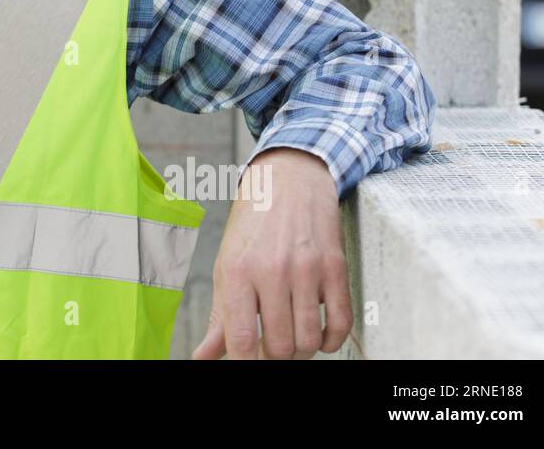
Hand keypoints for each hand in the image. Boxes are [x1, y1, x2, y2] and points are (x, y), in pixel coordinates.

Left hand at [192, 149, 353, 358]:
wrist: (289, 180)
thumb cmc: (252, 225)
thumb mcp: (226, 265)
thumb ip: (219, 316)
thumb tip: (202, 357)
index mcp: (236, 271)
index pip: (241, 339)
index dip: (246, 362)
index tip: (249, 360)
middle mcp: (271, 270)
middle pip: (279, 347)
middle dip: (276, 356)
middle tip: (272, 346)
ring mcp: (306, 269)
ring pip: (309, 340)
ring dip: (302, 349)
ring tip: (293, 338)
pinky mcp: (335, 267)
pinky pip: (341, 323)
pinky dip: (331, 340)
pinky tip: (319, 333)